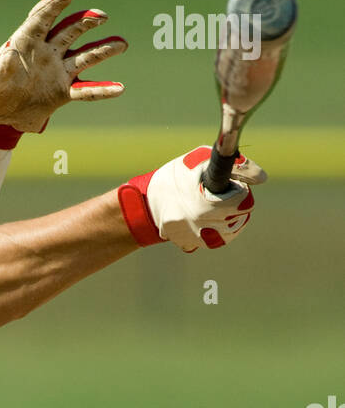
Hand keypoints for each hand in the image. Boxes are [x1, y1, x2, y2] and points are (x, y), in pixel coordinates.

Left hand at [0, 0, 127, 138]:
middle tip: (101, 17)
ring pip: (84, 56)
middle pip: (69, 31)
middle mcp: (46, 52)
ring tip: (122, 44)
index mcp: (26, 43)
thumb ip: (1, 69)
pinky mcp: (62, 92)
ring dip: (103, 50)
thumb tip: (9, 53)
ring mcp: (57, 71)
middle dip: (85, 22)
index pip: (42, 18)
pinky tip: (119, 88)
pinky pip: (85, 90)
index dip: (54, 5)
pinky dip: (101, 89)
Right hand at [119, 146, 266, 251]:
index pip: (243, 201)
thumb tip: (262, 178)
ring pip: (230, 233)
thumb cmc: (176, 176)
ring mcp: (195, 239)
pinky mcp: (189, 246)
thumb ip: (235, 167)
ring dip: (230, 220)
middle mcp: (201, 226)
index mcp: (205, 204)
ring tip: (219, 208)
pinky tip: (207, 219)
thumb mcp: (202, 161)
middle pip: (240, 218)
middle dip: (236, 204)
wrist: (144, 201)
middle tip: (223, 195)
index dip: (239, 190)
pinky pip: (214, 241)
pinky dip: (215, 230)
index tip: (230, 185)